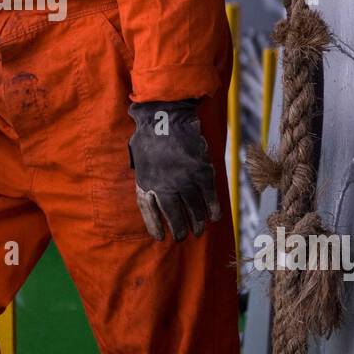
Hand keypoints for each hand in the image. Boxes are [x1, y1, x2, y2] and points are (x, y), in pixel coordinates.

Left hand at [127, 99, 220, 240]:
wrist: (165, 116)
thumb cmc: (148, 137)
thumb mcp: (138, 161)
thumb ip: (144, 179)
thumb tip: (150, 195)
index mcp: (146, 183)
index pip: (150, 212)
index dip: (155, 226)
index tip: (160, 237)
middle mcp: (165, 185)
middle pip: (175, 215)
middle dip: (181, 229)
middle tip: (185, 236)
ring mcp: (185, 179)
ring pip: (194, 208)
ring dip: (198, 221)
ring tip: (199, 230)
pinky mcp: (201, 171)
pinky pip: (209, 195)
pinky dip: (213, 207)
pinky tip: (215, 216)